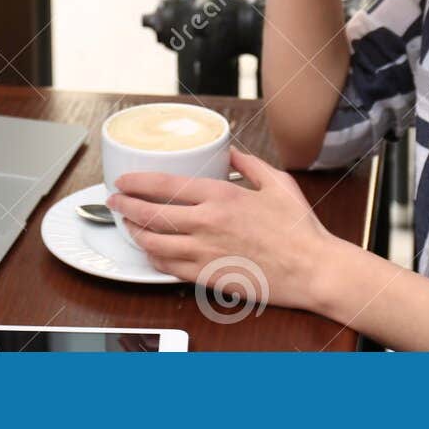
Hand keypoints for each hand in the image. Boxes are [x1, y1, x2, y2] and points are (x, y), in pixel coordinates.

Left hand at [108, 149, 350, 315]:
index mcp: (221, 196)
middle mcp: (207, 224)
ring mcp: (206, 253)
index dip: (137, 183)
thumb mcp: (277, 182)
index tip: (124, 181)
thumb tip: (231, 151)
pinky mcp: (210, 277)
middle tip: (114, 201)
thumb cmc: (299, 228)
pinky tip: (150, 252)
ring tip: (126, 225)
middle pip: (151, 215)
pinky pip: (170, 269)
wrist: (313, 269)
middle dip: (125, 207)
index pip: (165, 186)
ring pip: (154, 244)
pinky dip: (154, 259)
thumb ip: (249, 163)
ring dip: (134, 234)